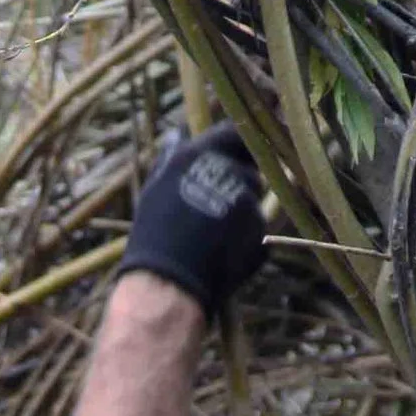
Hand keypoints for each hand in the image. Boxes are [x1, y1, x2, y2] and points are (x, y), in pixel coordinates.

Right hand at [117, 129, 264, 319]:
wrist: (168, 284)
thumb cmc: (154, 236)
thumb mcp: (155, 189)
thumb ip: (173, 157)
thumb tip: (179, 133)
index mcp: (199, 156)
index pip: (235, 132)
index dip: (240, 141)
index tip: (240, 151)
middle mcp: (228, 172)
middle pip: (249, 168)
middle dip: (240, 182)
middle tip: (218, 205)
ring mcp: (248, 202)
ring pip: (253, 201)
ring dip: (242, 212)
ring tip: (213, 236)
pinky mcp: (260, 231)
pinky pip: (257, 230)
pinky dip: (244, 239)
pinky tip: (221, 253)